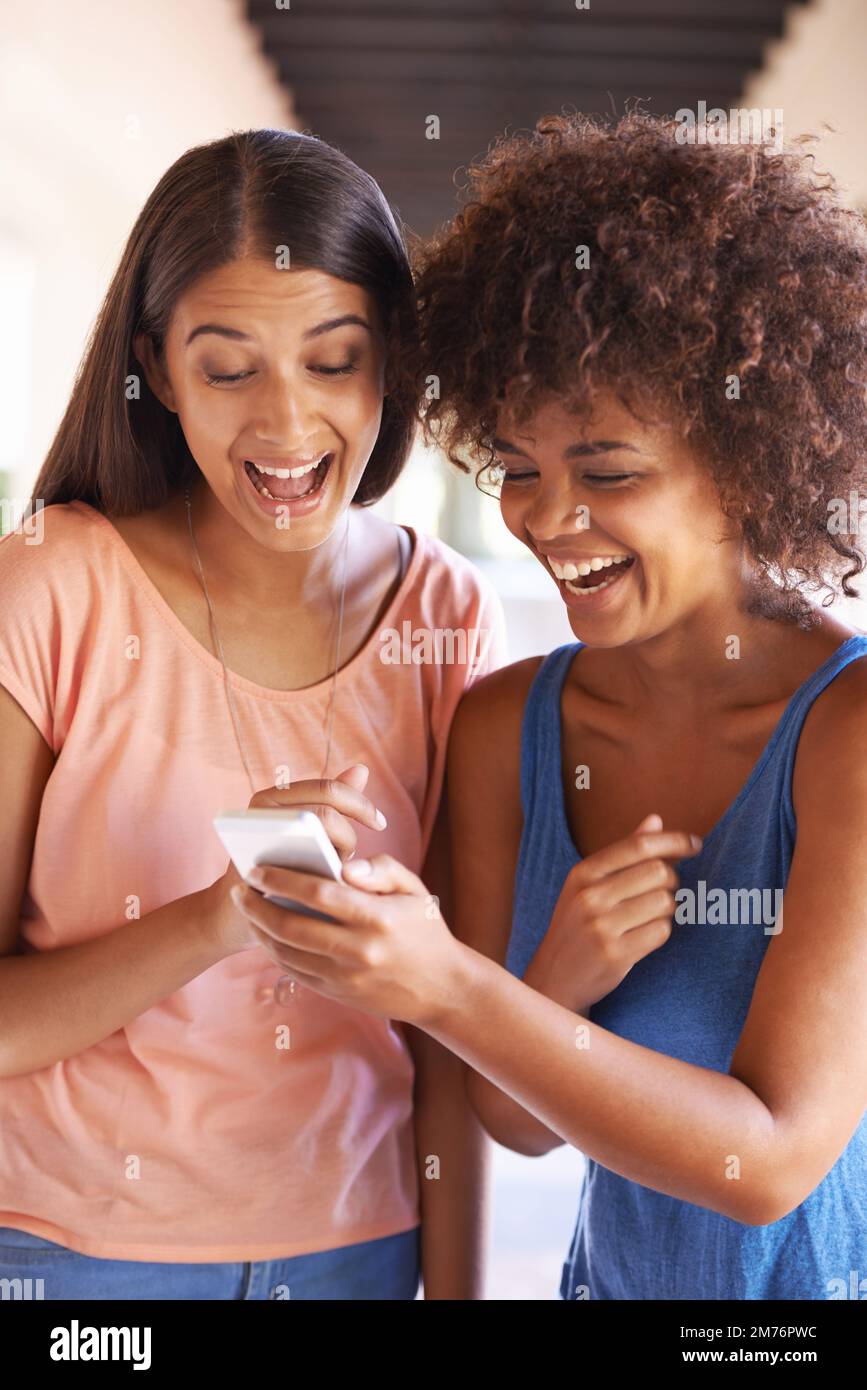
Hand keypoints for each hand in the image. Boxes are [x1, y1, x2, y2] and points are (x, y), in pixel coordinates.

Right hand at [201, 764, 387, 957]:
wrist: (241, 910)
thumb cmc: (286, 866)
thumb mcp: (312, 831)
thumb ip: (334, 802)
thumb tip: (362, 769)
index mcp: (280, 794)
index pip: (329, 790)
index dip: (361, 805)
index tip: (380, 824)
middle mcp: (262, 808)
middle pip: (324, 816)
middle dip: (347, 838)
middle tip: (349, 858)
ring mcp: (254, 837)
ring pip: (314, 845)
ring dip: (333, 859)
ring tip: (333, 871)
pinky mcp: (252, 867)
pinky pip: (303, 873)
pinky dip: (321, 879)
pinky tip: (328, 889)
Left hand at [227, 854, 460, 1024]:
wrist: (441, 988)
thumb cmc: (424, 929)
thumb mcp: (414, 890)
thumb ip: (380, 870)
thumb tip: (345, 865)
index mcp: (378, 918)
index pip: (320, 895)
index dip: (283, 880)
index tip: (259, 869)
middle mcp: (359, 951)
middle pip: (292, 926)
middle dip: (258, 905)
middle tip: (240, 889)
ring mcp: (346, 977)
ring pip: (287, 952)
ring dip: (259, 929)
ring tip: (246, 909)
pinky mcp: (337, 993)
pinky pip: (295, 971)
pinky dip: (274, 951)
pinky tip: (265, 933)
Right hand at [525, 814, 702, 1013]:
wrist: (554, 976)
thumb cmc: (578, 923)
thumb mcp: (589, 884)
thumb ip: (623, 852)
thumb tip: (655, 820)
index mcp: (583, 873)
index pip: (639, 846)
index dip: (674, 841)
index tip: (695, 844)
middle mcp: (590, 897)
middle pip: (658, 872)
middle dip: (671, 880)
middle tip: (664, 890)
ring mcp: (601, 927)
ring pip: (665, 903)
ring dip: (668, 908)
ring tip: (651, 915)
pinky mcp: (615, 955)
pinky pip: (661, 932)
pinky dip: (661, 931)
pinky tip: (645, 935)